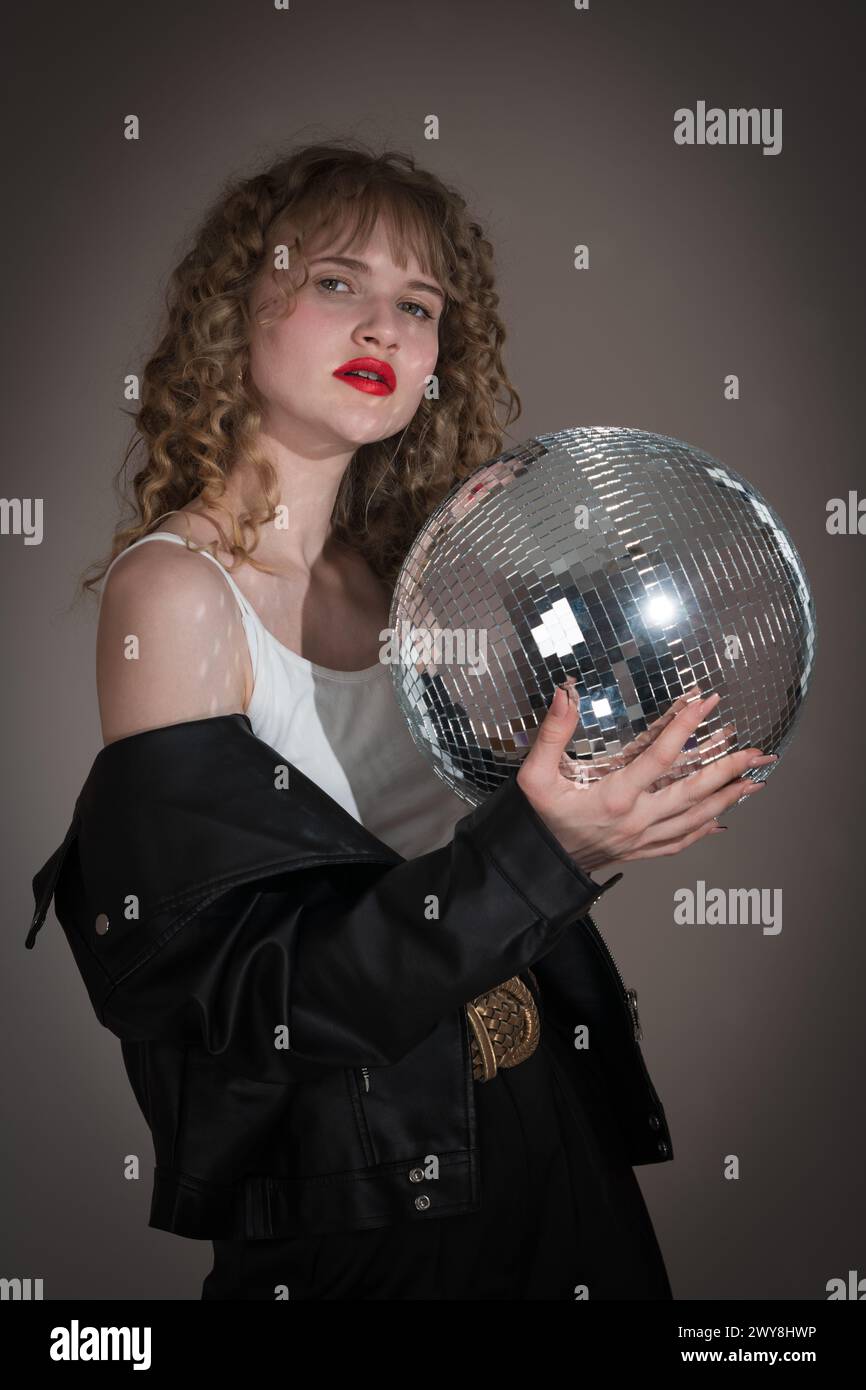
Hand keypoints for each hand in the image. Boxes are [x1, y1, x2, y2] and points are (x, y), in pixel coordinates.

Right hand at [516, 683, 776, 873]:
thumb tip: (564, 694)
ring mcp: (643, 838)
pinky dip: (705, 829)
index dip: (685, 727)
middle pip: (693, 792)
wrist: (538, 866)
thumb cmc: (539, 820)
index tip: (705, 703)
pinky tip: (722, 818)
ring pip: (696, 818)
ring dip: (727, 798)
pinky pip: (682, 841)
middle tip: (756, 753)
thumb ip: (552, 734)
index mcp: (614, 798)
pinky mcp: (642, 851)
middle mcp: (636, 819)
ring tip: (754, 781)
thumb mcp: (535, 776)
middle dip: (729, 770)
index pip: (660, 757)